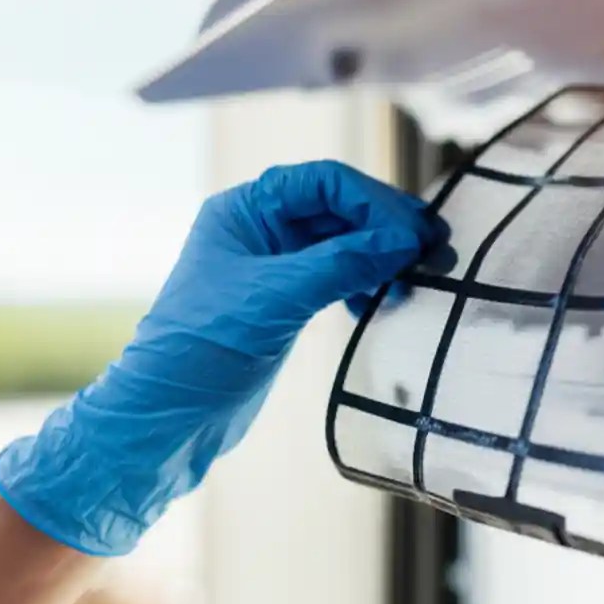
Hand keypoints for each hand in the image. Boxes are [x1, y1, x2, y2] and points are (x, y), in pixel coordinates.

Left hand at [0, 161, 445, 555]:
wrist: (169, 420)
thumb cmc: (202, 350)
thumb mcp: (276, 298)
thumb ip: (343, 263)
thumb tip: (405, 240)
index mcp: (245, 210)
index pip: (324, 183)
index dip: (373, 202)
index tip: (413, 233)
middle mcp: (260, 229)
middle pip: (339, 209)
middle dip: (386, 228)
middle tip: (433, 250)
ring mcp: (274, 266)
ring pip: (343, 244)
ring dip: (381, 257)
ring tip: (417, 280)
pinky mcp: (285, 302)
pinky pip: (339, 277)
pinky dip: (365, 284)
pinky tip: (381, 302)